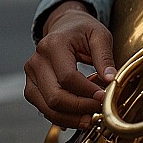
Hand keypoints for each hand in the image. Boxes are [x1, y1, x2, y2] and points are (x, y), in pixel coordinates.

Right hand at [24, 2, 116, 128]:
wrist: (65, 25)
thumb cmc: (83, 30)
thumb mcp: (100, 35)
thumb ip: (105, 57)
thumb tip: (112, 81)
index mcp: (53, 45)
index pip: (68, 77)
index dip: (87, 91)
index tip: (104, 97)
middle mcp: (36, 61)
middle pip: (55, 97)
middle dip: (79, 108)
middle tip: (99, 111)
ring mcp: (31, 76)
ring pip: (47, 108)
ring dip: (71, 118)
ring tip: (91, 117)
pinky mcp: (31, 87)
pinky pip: (44, 109)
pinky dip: (63, 116)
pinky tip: (80, 115)